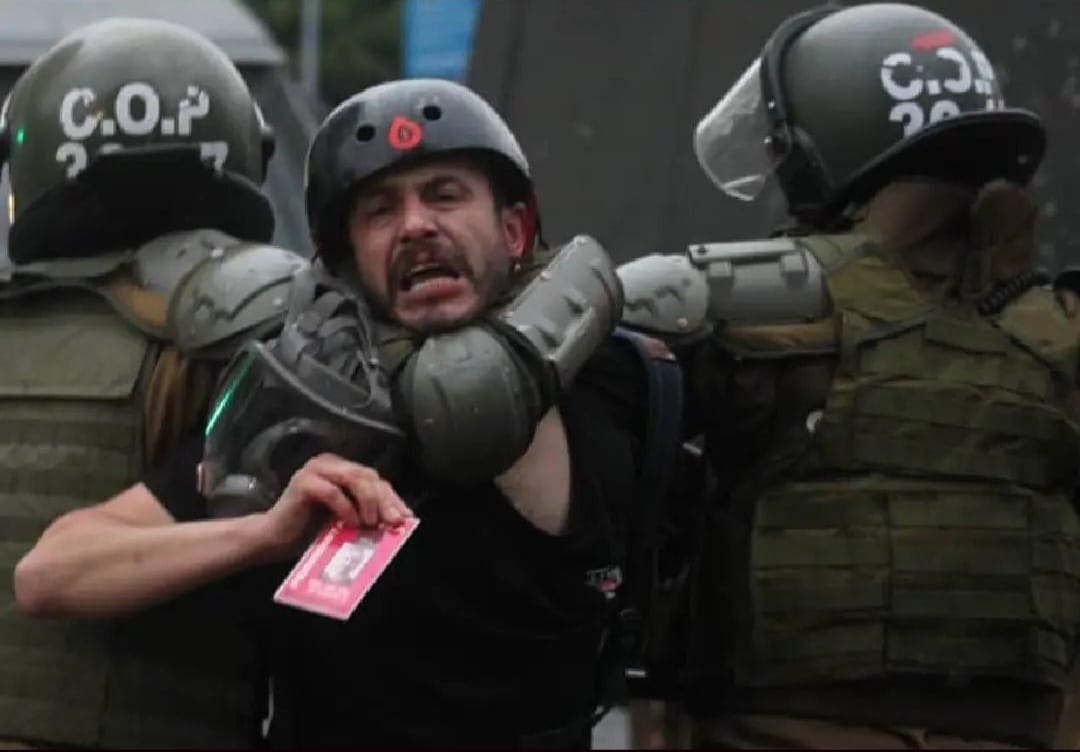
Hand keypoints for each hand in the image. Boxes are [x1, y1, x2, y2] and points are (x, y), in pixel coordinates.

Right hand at [256, 454, 411, 558]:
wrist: (274, 540)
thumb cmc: (310, 532)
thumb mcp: (346, 521)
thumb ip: (367, 515)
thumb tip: (398, 521)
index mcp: (342, 469)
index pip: (375, 479)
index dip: (393, 498)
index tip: (406, 518)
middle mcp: (330, 464)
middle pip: (368, 476)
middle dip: (385, 500)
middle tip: (394, 522)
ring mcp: (315, 470)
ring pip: (354, 478)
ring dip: (368, 502)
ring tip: (371, 524)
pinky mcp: (303, 483)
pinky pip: (332, 492)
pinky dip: (345, 508)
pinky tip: (351, 523)